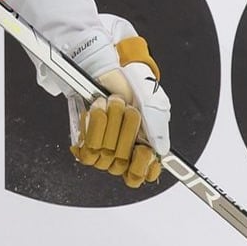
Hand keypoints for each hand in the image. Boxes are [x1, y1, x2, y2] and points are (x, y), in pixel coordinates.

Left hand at [69, 49, 170, 187]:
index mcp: (144, 147)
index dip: (140, 168)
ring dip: (109, 123)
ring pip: (104, 154)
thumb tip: (161, 152)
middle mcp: (123, 150)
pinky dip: (92, 125)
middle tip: (129, 110)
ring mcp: (104, 145)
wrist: (109, 70)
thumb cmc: (134, 88)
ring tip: (112, 103)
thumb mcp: (154, 105)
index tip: (142, 150)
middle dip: (126, 132)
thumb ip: (158, 129)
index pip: (140, 175)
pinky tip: (98, 109)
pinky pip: (86, 147)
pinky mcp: (87, 137)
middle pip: (122, 163)